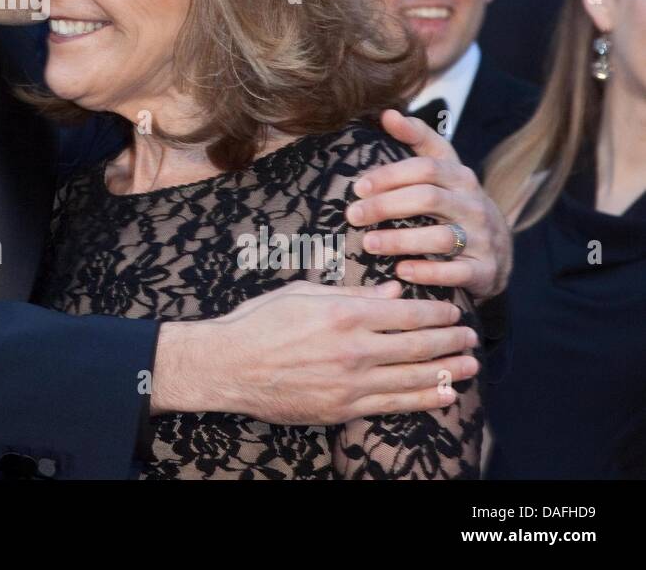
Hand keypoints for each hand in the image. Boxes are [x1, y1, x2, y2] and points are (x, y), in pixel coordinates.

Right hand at [151, 281, 478, 423]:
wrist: (229, 365)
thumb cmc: (260, 321)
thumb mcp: (303, 292)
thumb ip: (353, 293)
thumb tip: (394, 292)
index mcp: (343, 313)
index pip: (406, 313)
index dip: (437, 313)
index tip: (453, 311)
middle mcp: (353, 349)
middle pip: (418, 345)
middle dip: (451, 340)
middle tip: (471, 336)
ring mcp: (351, 382)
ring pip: (413, 377)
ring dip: (447, 371)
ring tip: (469, 365)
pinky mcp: (343, 407)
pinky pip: (394, 405)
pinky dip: (424, 400)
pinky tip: (445, 395)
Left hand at [344, 109, 510, 300]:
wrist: (497, 251)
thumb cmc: (455, 204)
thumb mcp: (443, 170)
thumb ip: (418, 140)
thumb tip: (388, 113)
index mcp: (460, 176)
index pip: (425, 167)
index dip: (390, 175)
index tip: (358, 187)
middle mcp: (474, 204)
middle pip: (428, 198)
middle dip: (386, 206)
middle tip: (352, 215)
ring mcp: (483, 237)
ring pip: (441, 236)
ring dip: (400, 240)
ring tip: (368, 243)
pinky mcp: (485, 270)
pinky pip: (456, 272)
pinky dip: (428, 272)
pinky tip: (401, 271)